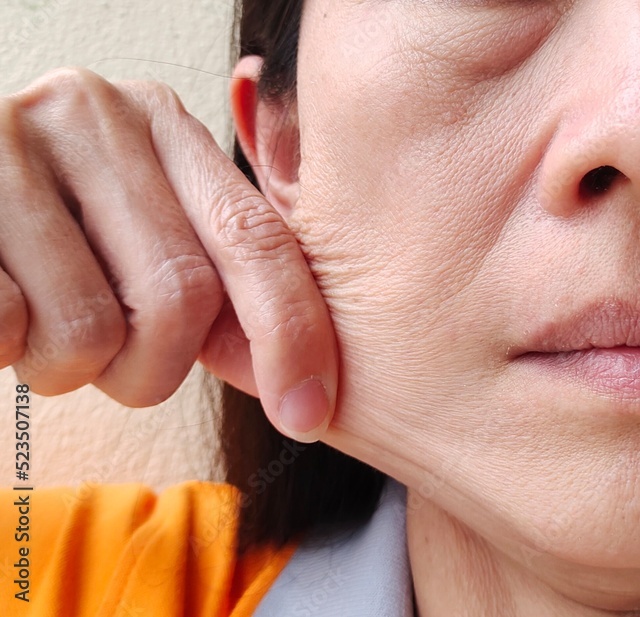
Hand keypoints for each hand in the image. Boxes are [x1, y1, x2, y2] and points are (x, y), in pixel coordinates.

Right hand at [0, 67, 337, 441]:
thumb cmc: (50, 228)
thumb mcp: (140, 217)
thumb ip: (209, 258)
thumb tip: (305, 373)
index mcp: (163, 125)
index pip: (255, 238)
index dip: (293, 334)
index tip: (307, 415)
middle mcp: (96, 116)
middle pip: (182, 298)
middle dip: (154, 370)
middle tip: (111, 364)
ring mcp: (10, 142)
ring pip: (90, 331)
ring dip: (68, 368)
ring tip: (39, 328)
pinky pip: (5, 327)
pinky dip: (4, 348)